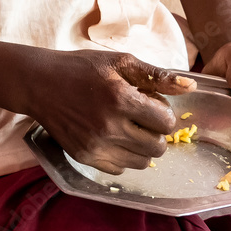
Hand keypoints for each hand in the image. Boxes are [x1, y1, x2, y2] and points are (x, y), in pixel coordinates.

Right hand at [24, 50, 196, 174]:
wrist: (40, 84)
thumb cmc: (82, 68)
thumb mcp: (120, 62)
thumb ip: (156, 75)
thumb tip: (190, 87)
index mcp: (121, 100)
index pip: (166, 123)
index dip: (163, 112)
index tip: (149, 102)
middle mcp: (109, 127)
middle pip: (157, 147)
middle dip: (156, 132)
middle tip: (141, 117)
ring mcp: (95, 146)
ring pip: (142, 162)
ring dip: (142, 146)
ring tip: (127, 127)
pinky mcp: (85, 157)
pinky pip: (120, 168)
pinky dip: (123, 155)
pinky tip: (111, 136)